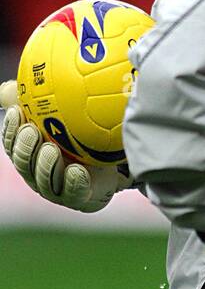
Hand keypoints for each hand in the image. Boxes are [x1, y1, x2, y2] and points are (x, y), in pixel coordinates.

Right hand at [1, 79, 130, 212]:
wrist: (111, 158)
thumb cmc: (78, 134)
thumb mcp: (57, 114)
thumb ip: (35, 101)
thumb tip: (7, 89)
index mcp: (29, 152)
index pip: (12, 142)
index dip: (11, 128)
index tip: (17, 110)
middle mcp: (37, 172)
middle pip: (23, 163)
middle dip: (24, 147)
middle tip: (32, 130)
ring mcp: (56, 189)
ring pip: (43, 181)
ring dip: (45, 165)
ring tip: (51, 149)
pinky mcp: (78, 198)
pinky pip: (73, 194)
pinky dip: (73, 182)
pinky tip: (76, 170)